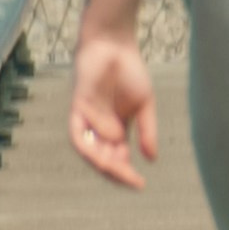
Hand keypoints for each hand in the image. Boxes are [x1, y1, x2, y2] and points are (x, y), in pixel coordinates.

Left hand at [68, 27, 157, 188]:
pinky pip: (78, 135)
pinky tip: (109, 146)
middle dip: (117, 173)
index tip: (141, 185)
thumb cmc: (129, 71)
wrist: (115, 44)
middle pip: (103, 160)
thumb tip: (151, 159)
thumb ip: (147, 131)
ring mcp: (87, 120)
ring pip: (90, 152)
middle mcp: (99, 129)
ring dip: (103, 164)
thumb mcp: (144, 105)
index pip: (118, 159)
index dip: (127, 174)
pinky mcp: (77, 109)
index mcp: (115, 130)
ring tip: (120, 170)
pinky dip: (90, 144)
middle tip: (133, 182)